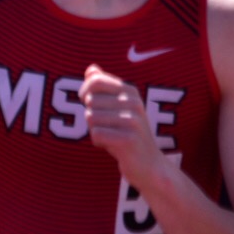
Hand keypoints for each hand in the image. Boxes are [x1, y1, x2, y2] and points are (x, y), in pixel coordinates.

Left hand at [83, 64, 161, 178]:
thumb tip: (91, 68)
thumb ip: (104, 86)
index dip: (84, 93)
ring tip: (112, 136)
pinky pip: (95, 134)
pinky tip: (113, 146)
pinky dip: (98, 142)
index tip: (90, 104)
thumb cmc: (127, 133)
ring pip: (90, 118)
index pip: (94, 81)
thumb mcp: (118, 107)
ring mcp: (132, 120)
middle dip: (92, 117)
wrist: (150, 165)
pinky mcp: (128, 139)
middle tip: (108, 127)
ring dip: (95, 130)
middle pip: (90, 101)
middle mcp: (133, 103)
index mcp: (130, 91)